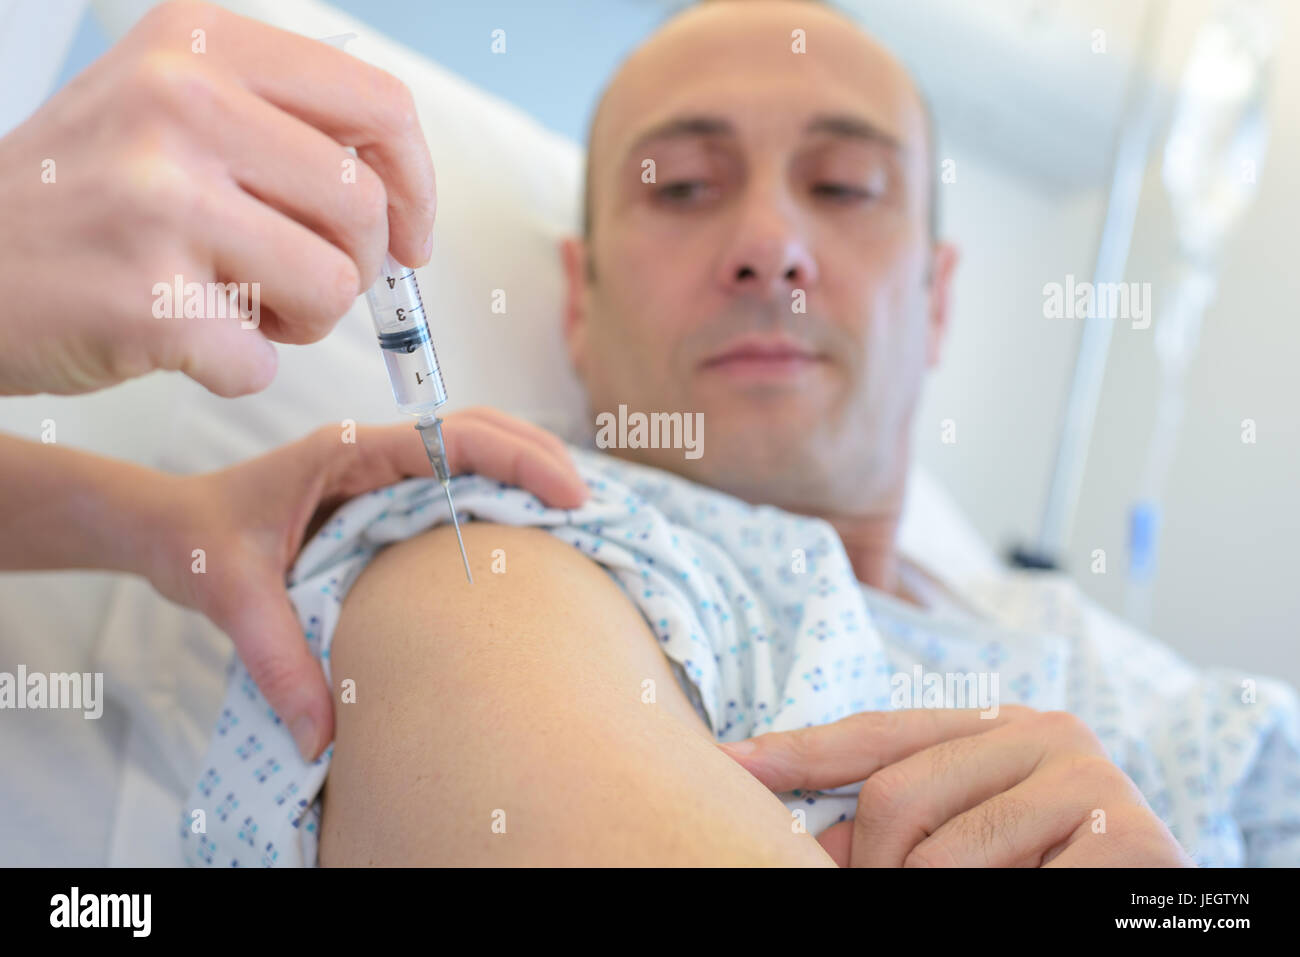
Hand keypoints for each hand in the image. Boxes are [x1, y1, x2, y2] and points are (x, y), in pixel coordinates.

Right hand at [0, 0, 434, 396]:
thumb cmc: (79, 197)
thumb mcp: (166, 106)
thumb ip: (281, 125)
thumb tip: (404, 196)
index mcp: (200, 45)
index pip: (378, 103)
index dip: (416, 183)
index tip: (410, 234)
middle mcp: (180, 104)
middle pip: (366, 208)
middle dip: (356, 266)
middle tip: (299, 280)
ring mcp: (161, 200)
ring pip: (334, 286)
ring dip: (302, 319)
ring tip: (236, 304)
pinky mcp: (147, 298)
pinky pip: (264, 359)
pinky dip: (237, 366)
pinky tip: (180, 337)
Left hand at [145, 408, 587, 760]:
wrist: (172, 530)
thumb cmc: (201, 542)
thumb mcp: (233, 596)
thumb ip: (278, 660)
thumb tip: (322, 735)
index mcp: (346, 454)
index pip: (450, 437)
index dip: (518, 458)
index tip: (569, 493)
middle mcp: (374, 453)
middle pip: (480, 429)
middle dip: (540, 455)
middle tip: (589, 504)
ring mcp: (385, 470)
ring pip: (475, 449)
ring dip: (528, 468)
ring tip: (576, 511)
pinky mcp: (388, 494)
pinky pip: (458, 480)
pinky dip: (503, 492)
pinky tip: (529, 527)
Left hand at [718, 706, 1194, 866]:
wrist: (1162, 907)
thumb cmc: (1057, 868)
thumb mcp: (976, 831)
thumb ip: (902, 822)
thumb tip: (810, 842)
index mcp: (1004, 724)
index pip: (879, 733)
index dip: (798, 751)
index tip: (727, 763)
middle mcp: (1047, 732)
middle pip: (896, 794)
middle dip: (876, 862)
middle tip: (893, 887)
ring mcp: (1090, 779)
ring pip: (939, 853)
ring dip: (929, 892)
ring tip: (977, 892)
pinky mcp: (1126, 836)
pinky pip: (1004, 884)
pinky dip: (999, 902)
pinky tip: (1034, 891)